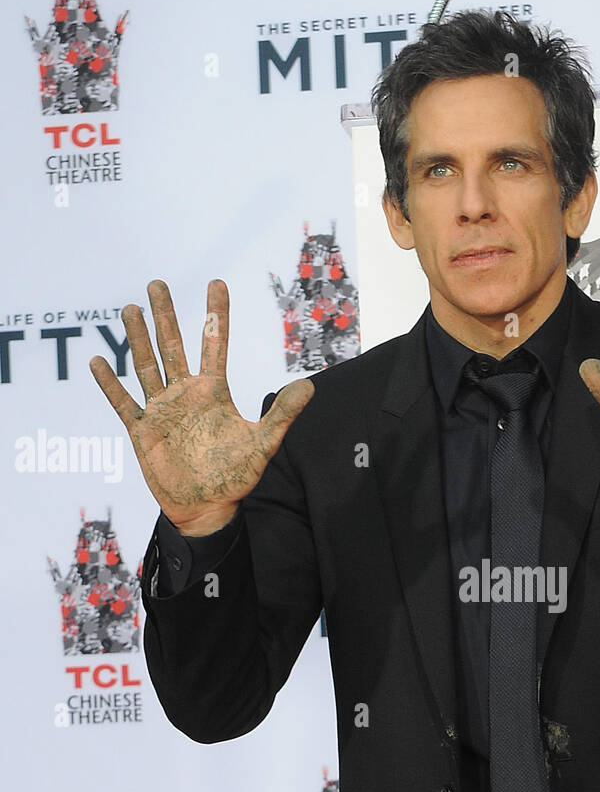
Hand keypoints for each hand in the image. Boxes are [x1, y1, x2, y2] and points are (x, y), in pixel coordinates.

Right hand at [89, 279, 313, 535]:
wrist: (208, 508)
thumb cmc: (236, 476)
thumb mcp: (264, 443)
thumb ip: (282, 413)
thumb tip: (310, 386)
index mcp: (213, 391)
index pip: (214, 343)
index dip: (215, 314)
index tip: (216, 282)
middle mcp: (185, 394)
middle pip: (172, 346)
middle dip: (165, 315)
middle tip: (157, 283)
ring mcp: (162, 410)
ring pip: (146, 366)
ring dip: (137, 338)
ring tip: (130, 308)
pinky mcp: (142, 430)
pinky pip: (123, 403)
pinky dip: (110, 384)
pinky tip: (98, 361)